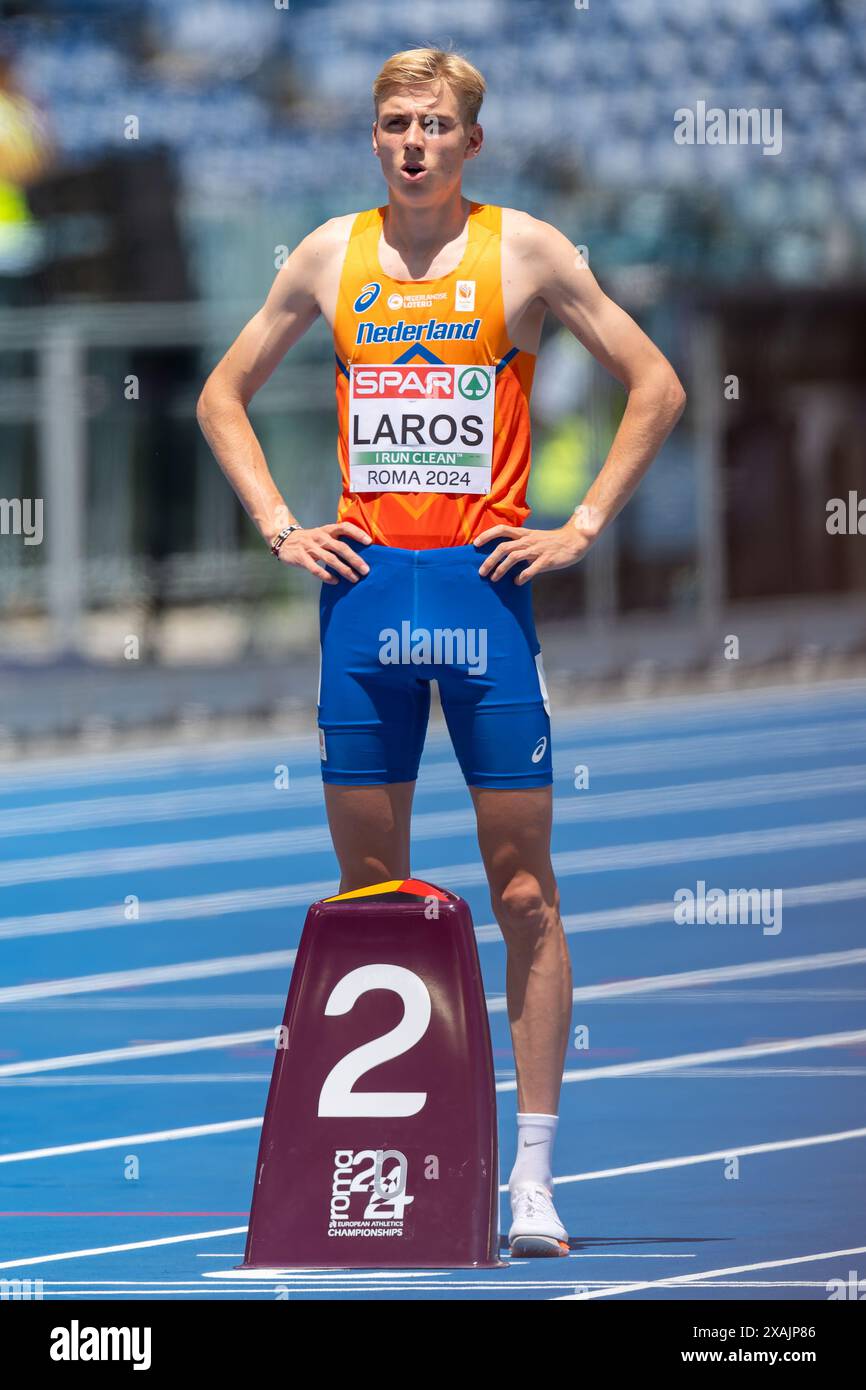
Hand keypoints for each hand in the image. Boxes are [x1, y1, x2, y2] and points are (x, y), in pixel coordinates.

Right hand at [275, 521, 371, 583]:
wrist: (284, 540)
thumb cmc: (310, 539)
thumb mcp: (322, 534)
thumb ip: (336, 541)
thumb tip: (358, 553)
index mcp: (327, 530)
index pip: (344, 527)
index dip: (357, 533)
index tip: (369, 542)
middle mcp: (320, 537)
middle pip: (341, 547)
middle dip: (354, 559)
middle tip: (365, 570)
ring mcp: (310, 547)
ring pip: (330, 559)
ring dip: (344, 570)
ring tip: (354, 578)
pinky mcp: (302, 558)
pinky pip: (316, 569)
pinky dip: (327, 576)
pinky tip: (335, 581)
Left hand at [474, 510, 601, 583]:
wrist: (575, 540)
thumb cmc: (552, 541)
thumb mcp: (534, 538)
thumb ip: (520, 545)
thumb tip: (504, 556)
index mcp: (525, 534)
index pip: (502, 529)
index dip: (487, 535)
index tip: (475, 544)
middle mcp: (528, 540)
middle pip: (503, 547)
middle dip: (490, 560)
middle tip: (482, 571)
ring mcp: (537, 550)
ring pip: (513, 557)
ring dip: (501, 569)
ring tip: (494, 579)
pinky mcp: (546, 560)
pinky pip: (531, 569)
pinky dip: (522, 577)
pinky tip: (517, 582)